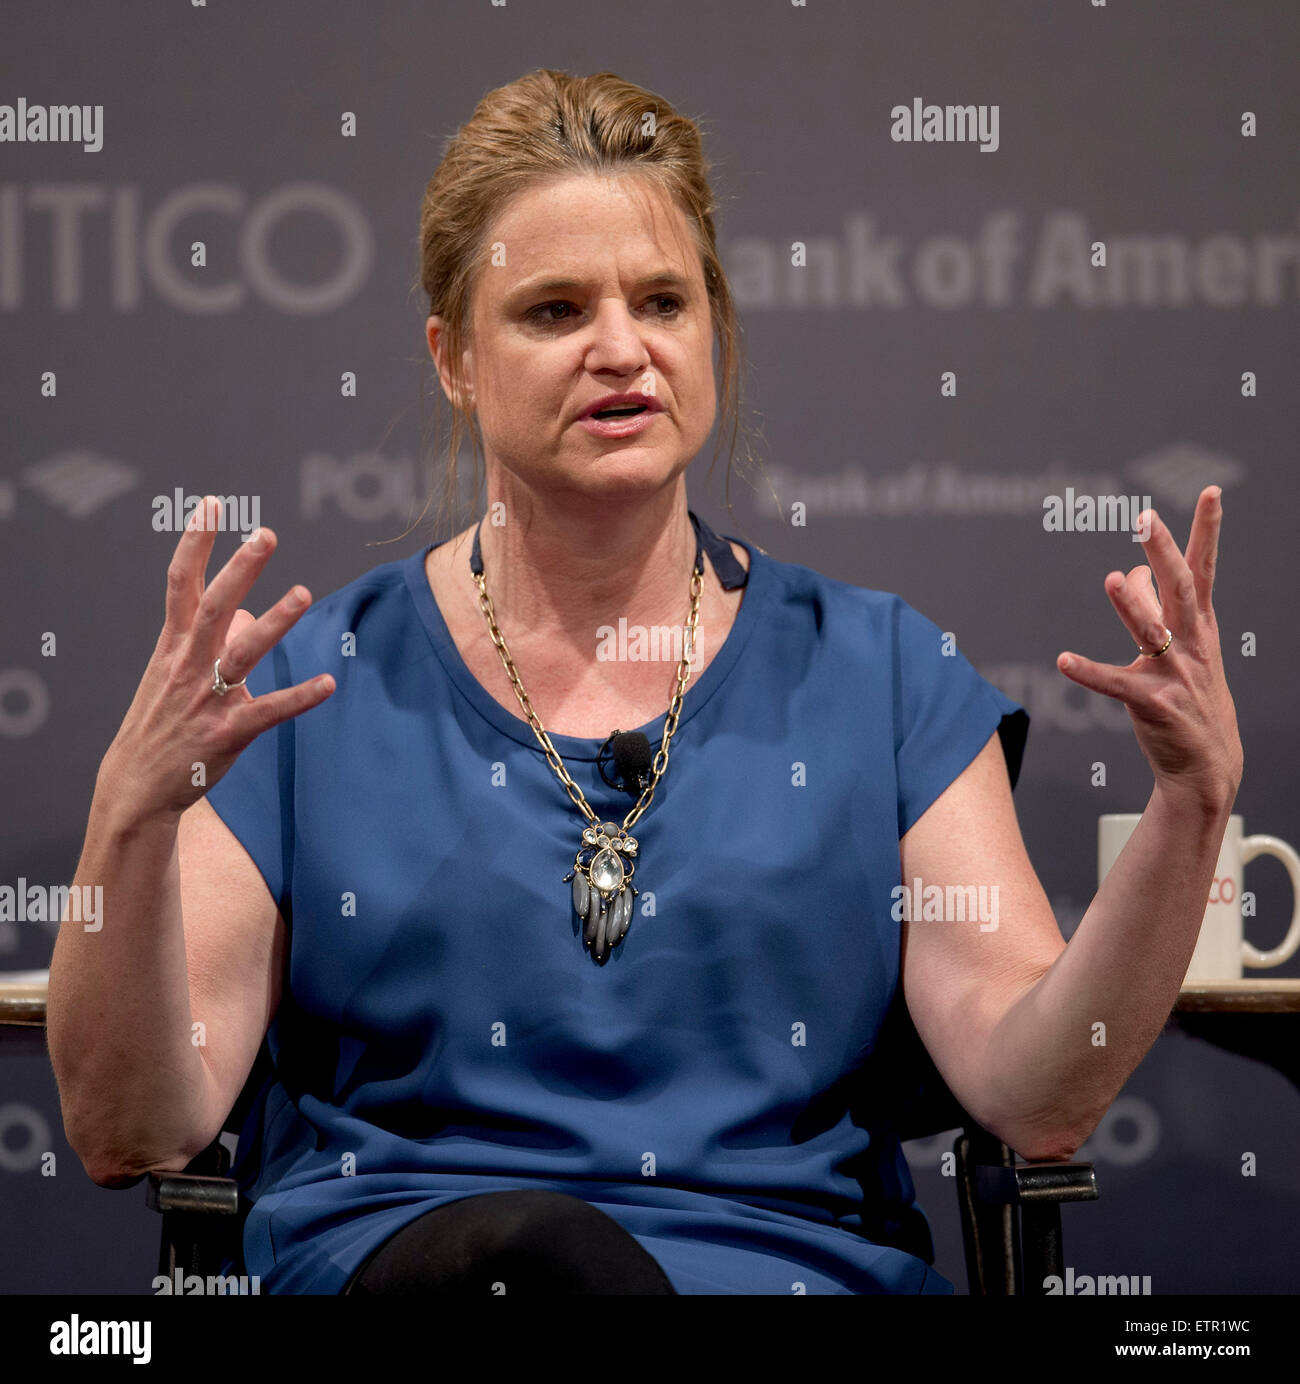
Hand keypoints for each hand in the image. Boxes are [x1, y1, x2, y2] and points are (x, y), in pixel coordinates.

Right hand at [98, 496, 335, 822]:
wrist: (135, 788)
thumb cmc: (162, 723)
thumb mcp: (175, 674)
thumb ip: (210, 639)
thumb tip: (250, 612)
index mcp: (172, 646)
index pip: (180, 584)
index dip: (195, 543)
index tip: (212, 504)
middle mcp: (187, 666)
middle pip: (214, 607)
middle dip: (239, 569)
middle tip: (265, 533)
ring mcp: (206, 699)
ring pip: (242, 653)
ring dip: (274, 623)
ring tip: (303, 593)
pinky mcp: (227, 734)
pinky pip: (268, 711)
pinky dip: (298, 697)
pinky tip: (328, 683)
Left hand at [1056, 486, 1242, 811]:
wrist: (1206, 763)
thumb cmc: (1191, 698)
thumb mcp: (1182, 648)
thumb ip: (1155, 608)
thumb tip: (1132, 572)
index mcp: (1200, 625)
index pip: (1203, 569)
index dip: (1206, 531)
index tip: (1210, 493)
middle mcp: (1193, 644)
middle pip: (1180, 589)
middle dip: (1164, 551)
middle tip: (1146, 518)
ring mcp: (1176, 675)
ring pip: (1153, 633)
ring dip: (1133, 607)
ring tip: (1112, 580)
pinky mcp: (1155, 705)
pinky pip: (1116, 685)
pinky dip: (1090, 672)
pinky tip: (1064, 660)